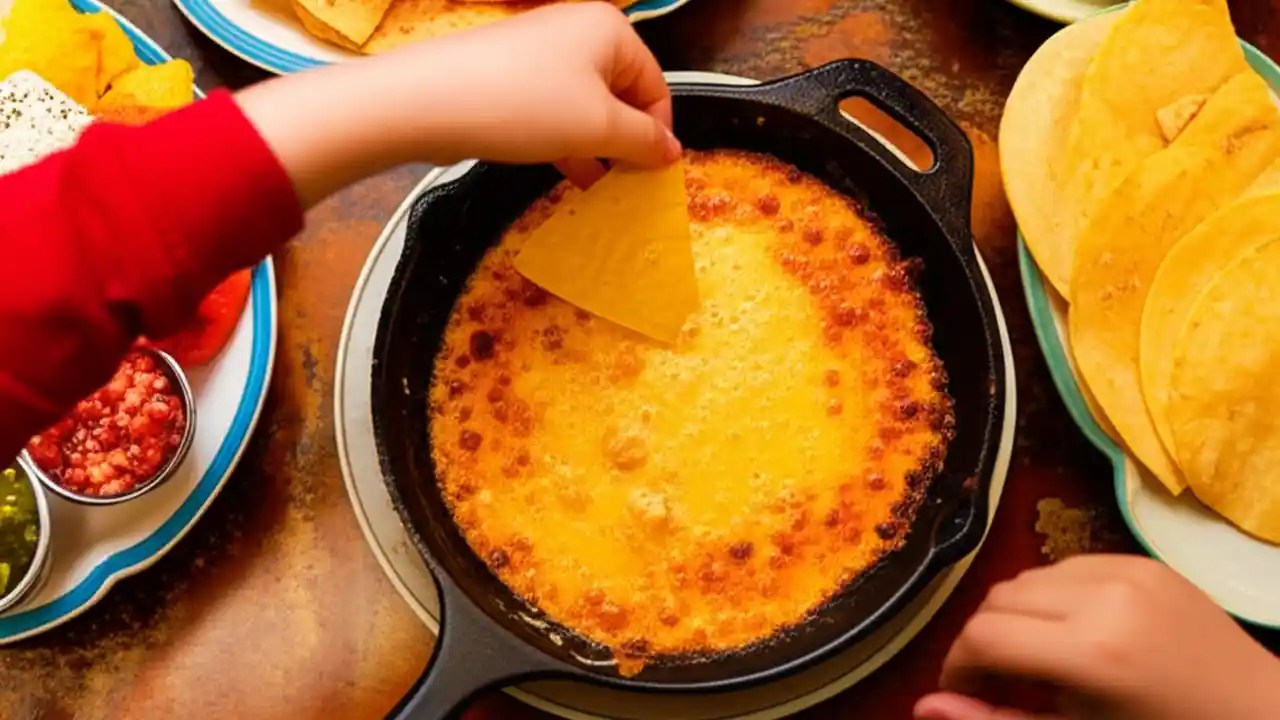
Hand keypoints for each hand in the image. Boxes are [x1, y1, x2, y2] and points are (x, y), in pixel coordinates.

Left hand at [237, 2, 679, 205]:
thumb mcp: (597, 128)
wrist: (427, 101)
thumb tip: (672, 152)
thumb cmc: (522, 105)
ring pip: (586, 106)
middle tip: (623, 182)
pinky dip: (564, 140)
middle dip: (624, 140)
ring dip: (594, 146)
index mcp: (610, 30)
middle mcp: (577, 32)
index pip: (656, 86)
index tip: (651, 174)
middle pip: (621, 94)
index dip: (658, 133)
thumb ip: (642, 141)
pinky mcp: (510, 78)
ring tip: (595, 185)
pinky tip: (565, 172)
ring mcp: (540, 54)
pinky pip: (553, 111)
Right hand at [915, 555, 1279, 719]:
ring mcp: (1128, 570)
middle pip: (998, 600)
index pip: (983, 637)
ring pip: (1028, 578)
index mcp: (1091, 652)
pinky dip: (1053, 597)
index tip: (962, 693)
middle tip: (996, 684)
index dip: (958, 667)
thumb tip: (921, 708)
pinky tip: (1073, 634)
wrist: (1259, 716)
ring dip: (1016, 616)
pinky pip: (1067, 566)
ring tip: (1037, 660)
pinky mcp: (1143, 559)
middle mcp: (1104, 597)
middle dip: (984, 642)